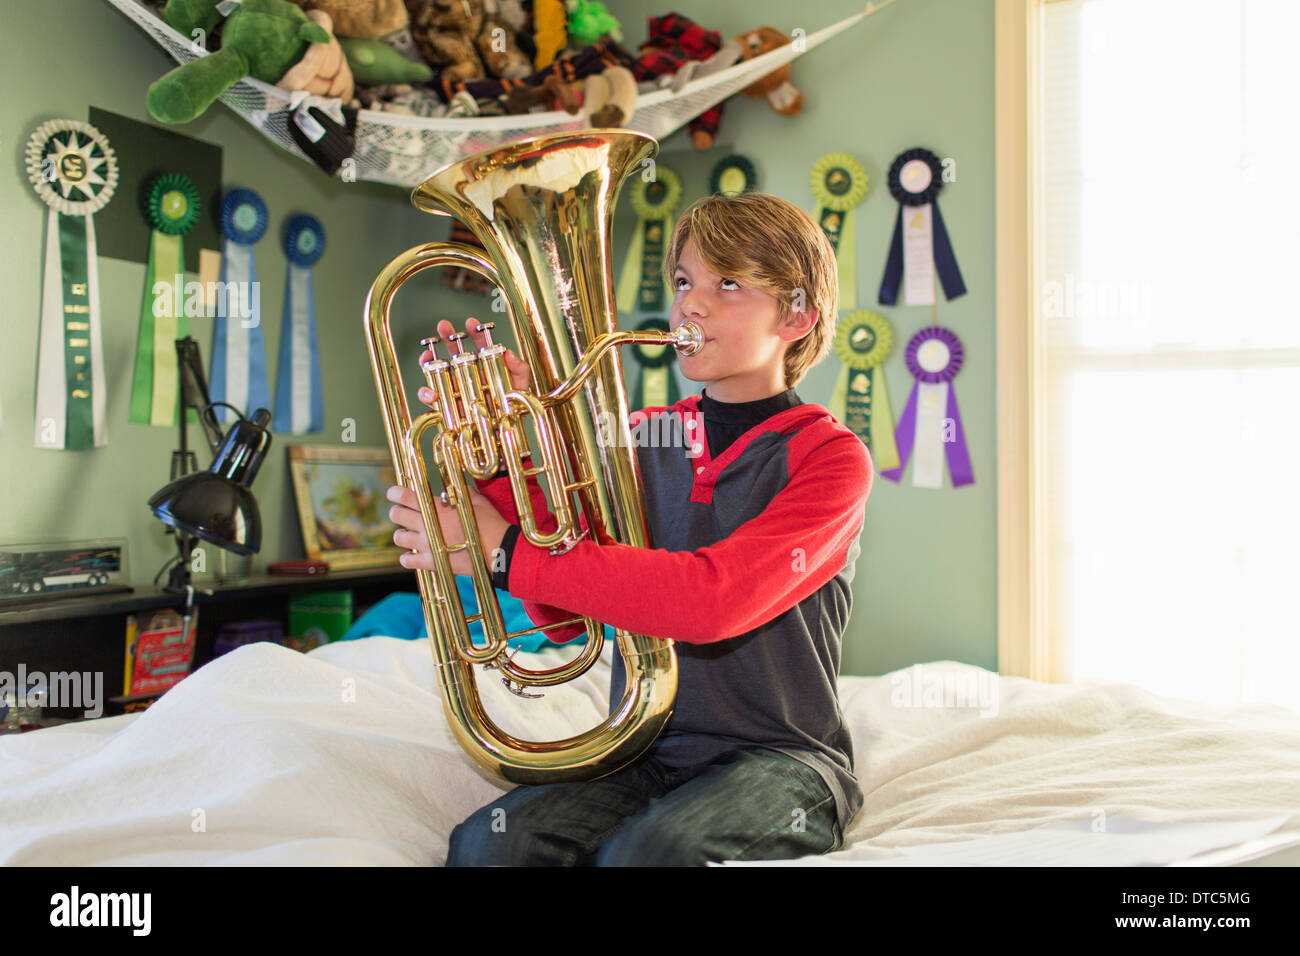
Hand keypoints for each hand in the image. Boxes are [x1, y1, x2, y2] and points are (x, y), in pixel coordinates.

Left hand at [387, 482, 511, 577]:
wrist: (498, 549)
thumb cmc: (490, 523)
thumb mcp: (478, 501)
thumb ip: (463, 492)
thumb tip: (456, 488)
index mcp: (436, 508)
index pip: (404, 496)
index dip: (395, 493)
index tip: (394, 493)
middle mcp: (427, 524)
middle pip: (396, 515)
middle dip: (398, 512)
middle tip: (405, 514)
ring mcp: (427, 544)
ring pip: (398, 537)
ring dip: (403, 535)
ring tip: (411, 535)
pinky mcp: (432, 562)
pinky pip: (407, 561)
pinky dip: (407, 558)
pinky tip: (414, 556)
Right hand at [418, 317, 531, 412]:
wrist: (503, 438)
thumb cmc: (513, 414)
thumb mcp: (521, 389)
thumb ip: (519, 370)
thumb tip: (508, 352)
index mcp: (487, 369)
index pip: (480, 347)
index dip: (475, 333)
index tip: (471, 322)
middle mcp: (470, 377)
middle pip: (454, 353)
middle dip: (447, 337)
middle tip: (443, 325)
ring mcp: (457, 391)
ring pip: (437, 371)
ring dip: (429, 361)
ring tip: (427, 355)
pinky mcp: (446, 407)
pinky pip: (432, 398)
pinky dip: (427, 393)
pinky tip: (432, 392)